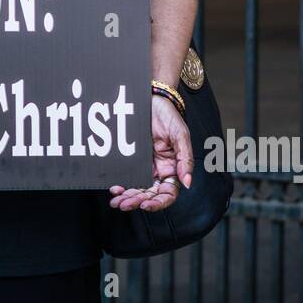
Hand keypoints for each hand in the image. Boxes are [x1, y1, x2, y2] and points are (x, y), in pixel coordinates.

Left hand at [108, 92, 194, 211]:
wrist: (150, 98)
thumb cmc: (169, 115)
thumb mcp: (181, 135)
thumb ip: (185, 159)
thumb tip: (188, 183)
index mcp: (172, 168)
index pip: (168, 193)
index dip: (158, 203)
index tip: (146, 204)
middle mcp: (158, 171)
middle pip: (149, 195)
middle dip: (137, 202)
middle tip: (124, 204)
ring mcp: (144, 166)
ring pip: (136, 189)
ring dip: (127, 198)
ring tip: (116, 202)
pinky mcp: (131, 160)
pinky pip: (126, 177)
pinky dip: (120, 186)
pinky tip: (114, 189)